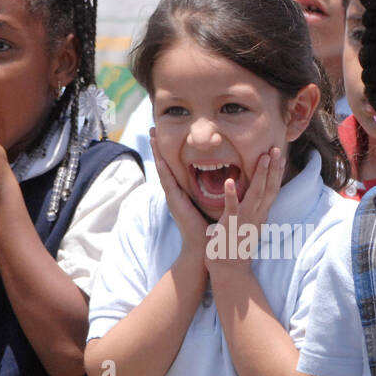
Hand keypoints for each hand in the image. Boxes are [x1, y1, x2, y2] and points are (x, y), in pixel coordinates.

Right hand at [150, 127, 207, 260]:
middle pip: (164, 164)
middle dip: (158, 146)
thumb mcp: (212, 203)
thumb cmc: (210, 227)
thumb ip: (214, 190)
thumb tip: (224, 177)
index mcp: (184, 191)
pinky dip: (163, 170)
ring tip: (152, 136)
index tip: (165, 133)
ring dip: (156, 153)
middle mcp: (176, 192)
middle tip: (152, 127)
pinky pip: (168, 184)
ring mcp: (173, 197)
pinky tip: (160, 159)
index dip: (169, 150)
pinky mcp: (176, 204)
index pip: (175, 166)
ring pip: (163, 170)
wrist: (204, 248)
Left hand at [205, 147, 284, 277]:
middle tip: (276, 148)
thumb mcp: (248, 225)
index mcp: (260, 216)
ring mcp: (244, 222)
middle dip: (273, 168)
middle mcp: (256, 217)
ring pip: (256, 195)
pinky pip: (232, 209)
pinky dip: (231, 195)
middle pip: (269, 189)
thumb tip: (255, 198)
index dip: (276, 172)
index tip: (280, 155)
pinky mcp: (230, 227)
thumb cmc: (235, 247)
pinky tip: (229, 181)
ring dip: (260, 175)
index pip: (272, 191)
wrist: (229, 271)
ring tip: (263, 157)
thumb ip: (252, 211)